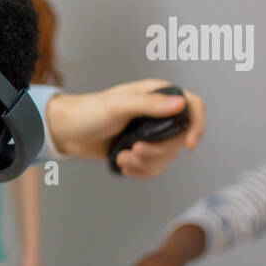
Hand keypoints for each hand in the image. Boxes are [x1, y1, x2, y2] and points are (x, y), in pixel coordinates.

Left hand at [45, 79, 205, 177]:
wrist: (67, 131)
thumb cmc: (90, 111)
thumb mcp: (118, 106)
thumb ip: (149, 105)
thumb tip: (181, 104)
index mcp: (158, 95)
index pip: (193, 106)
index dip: (197, 125)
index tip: (189, 145)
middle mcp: (159, 114)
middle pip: (179, 139)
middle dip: (157, 152)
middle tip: (133, 150)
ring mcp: (150, 134)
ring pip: (166, 157)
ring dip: (145, 163)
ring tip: (122, 158)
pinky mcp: (140, 150)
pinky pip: (153, 167)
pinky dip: (140, 171)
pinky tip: (123, 165)